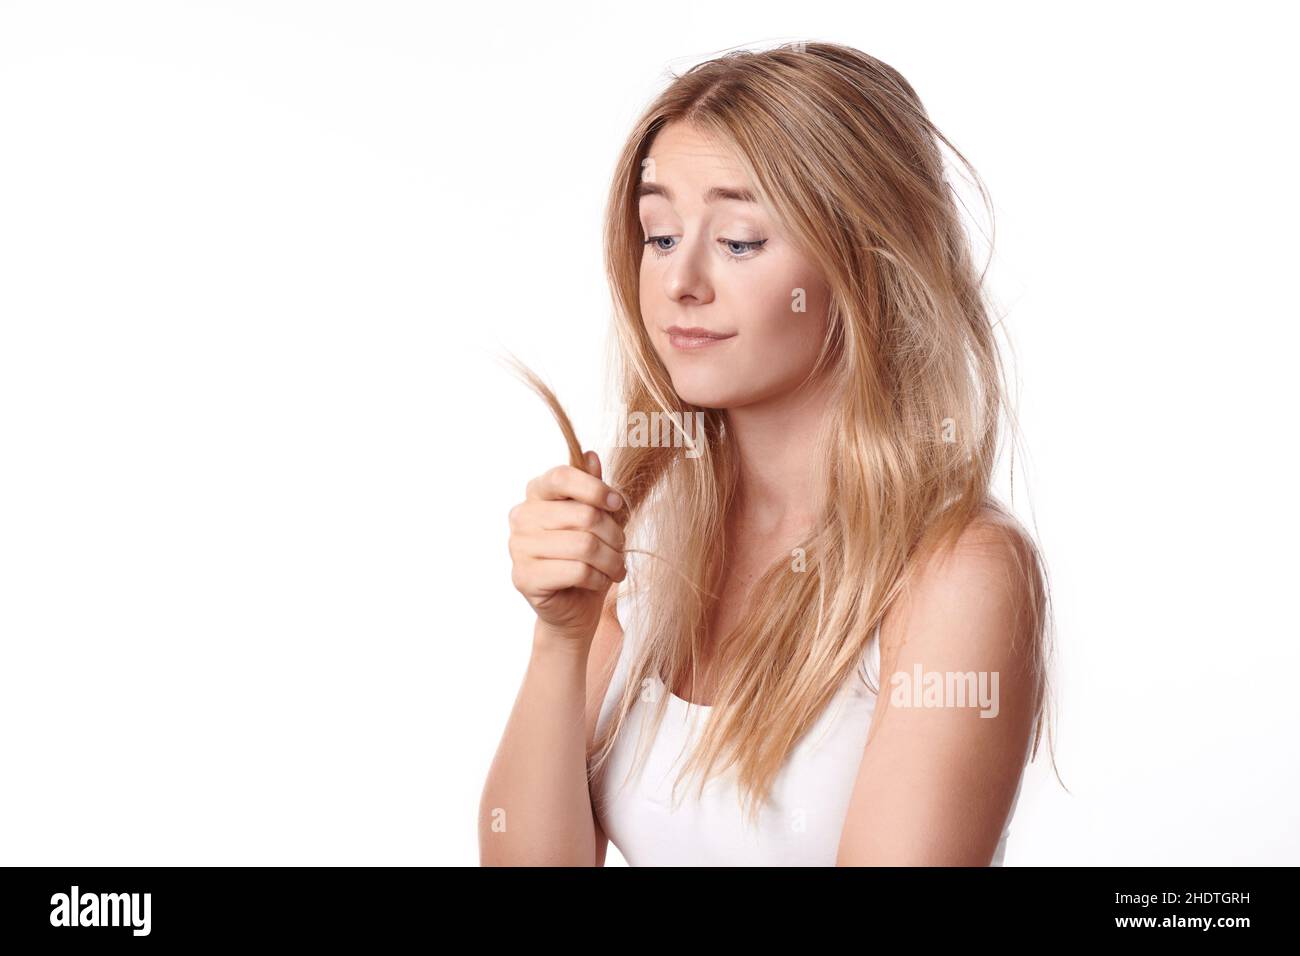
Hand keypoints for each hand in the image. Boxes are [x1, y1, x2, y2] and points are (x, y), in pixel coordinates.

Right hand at [507, 450, 626, 641]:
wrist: (573, 607)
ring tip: (617, 567)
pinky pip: (577, 570)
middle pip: (583, 515)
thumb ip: (591, 488)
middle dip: (614, 534)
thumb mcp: (596, 519)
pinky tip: (600, 581)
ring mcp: (518, 547)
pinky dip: (598, 578)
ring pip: (584, 545)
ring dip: (611, 559)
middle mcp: (521, 516)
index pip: (562, 476)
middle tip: (621, 547)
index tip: (618, 503)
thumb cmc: (586, 557)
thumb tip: (591, 455)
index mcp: (535, 493)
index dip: (595, 488)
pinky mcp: (524, 577)